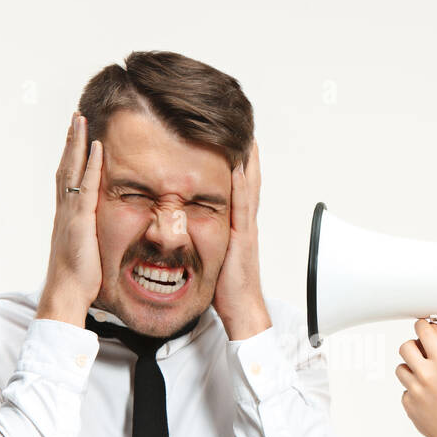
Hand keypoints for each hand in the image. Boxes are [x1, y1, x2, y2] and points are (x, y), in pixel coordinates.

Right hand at [38, 111, 103, 325]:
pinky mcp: (80, 221)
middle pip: (65, 166)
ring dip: (77, 143)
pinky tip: (96, 147)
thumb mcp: (86, 251)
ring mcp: (70, 213)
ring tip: (80, 120)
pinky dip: (91, 166)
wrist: (66, 293)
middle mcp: (64, 210)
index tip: (75, 136)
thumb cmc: (78, 279)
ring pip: (72, 170)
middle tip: (75, 117)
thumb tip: (98, 234)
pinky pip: (86, 187)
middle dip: (71, 141)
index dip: (71, 156)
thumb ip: (91, 237)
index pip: (68, 178)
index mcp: (67, 216)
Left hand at [212, 139, 270, 339]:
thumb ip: (204, 239)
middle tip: (245, 127)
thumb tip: (187, 228)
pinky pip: (242, 206)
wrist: (241, 308)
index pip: (238, 188)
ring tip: (246, 136)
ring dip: (248, 161)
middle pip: (248, 180)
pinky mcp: (242, 237)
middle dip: (247, 154)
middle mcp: (244, 222)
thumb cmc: (226, 289)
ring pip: (249, 187)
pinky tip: (239, 167)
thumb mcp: (211, 257)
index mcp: (236, 226)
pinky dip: (243, 185)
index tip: (234, 140)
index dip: (238, 164)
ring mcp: (245, 228)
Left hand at [396, 320, 436, 436]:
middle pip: (406, 346)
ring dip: (412, 366)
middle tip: (426, 350)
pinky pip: (405, 388)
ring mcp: (414, 391)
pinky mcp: (409, 404)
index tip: (428, 329)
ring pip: (401, 367)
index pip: (424, 332)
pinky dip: (414, 387)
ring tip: (428, 372)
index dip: (426, 327)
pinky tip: (429, 392)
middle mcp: (425, 376)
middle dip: (416, 345)